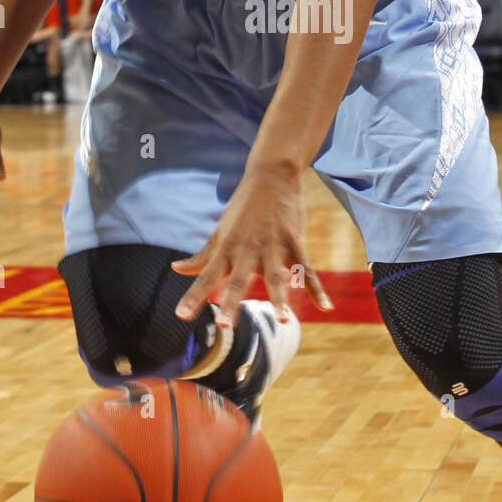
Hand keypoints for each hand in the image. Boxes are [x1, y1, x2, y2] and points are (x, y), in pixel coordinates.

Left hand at [172, 161, 331, 328]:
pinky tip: (325, 307)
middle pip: (237, 280)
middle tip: (225, 325)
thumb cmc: (242, 208)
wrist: (271, 176)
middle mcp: (246, 250)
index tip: (181, 316)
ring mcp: (272, 246)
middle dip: (230, 302)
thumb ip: (201, 256)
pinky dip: (317, 289)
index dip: (194, 296)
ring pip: (275, 277)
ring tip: (284, 320)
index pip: (205, 276)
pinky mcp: (294, 242)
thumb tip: (176, 269)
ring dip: (280, 299)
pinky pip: (306, 269)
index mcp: (226, 249)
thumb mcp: (219, 231)